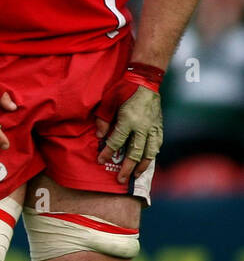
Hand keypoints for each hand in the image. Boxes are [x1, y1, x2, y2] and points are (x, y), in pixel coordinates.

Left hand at [96, 63, 163, 183]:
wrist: (145, 81)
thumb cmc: (123, 90)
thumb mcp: (108, 103)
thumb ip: (103, 121)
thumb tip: (100, 137)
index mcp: (128, 120)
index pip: (116, 142)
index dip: (108, 153)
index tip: (101, 161)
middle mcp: (143, 126)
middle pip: (135, 152)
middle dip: (127, 167)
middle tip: (120, 180)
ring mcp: (153, 127)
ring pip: (150, 151)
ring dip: (142, 165)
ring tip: (136, 175)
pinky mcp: (159, 125)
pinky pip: (158, 143)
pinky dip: (153, 154)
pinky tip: (148, 160)